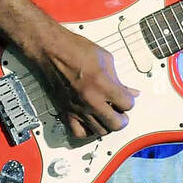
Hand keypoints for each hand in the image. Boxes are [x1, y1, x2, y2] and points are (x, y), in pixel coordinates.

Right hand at [33, 25, 139, 139]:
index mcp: (103, 85)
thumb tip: (130, 91)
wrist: (51, 50)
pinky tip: (91, 121)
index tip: (126, 97)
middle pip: (116, 124)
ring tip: (106, 115)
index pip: (127, 105)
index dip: (129, 101)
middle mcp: (91, 101)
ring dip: (107, 124)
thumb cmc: (75, 49)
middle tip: (120, 110)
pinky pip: (79, 133)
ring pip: (100, 131)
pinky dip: (88, 131)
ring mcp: (78, 108)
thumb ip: (118, 79)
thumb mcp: (105, 59)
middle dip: (122, 118)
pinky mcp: (66, 111)